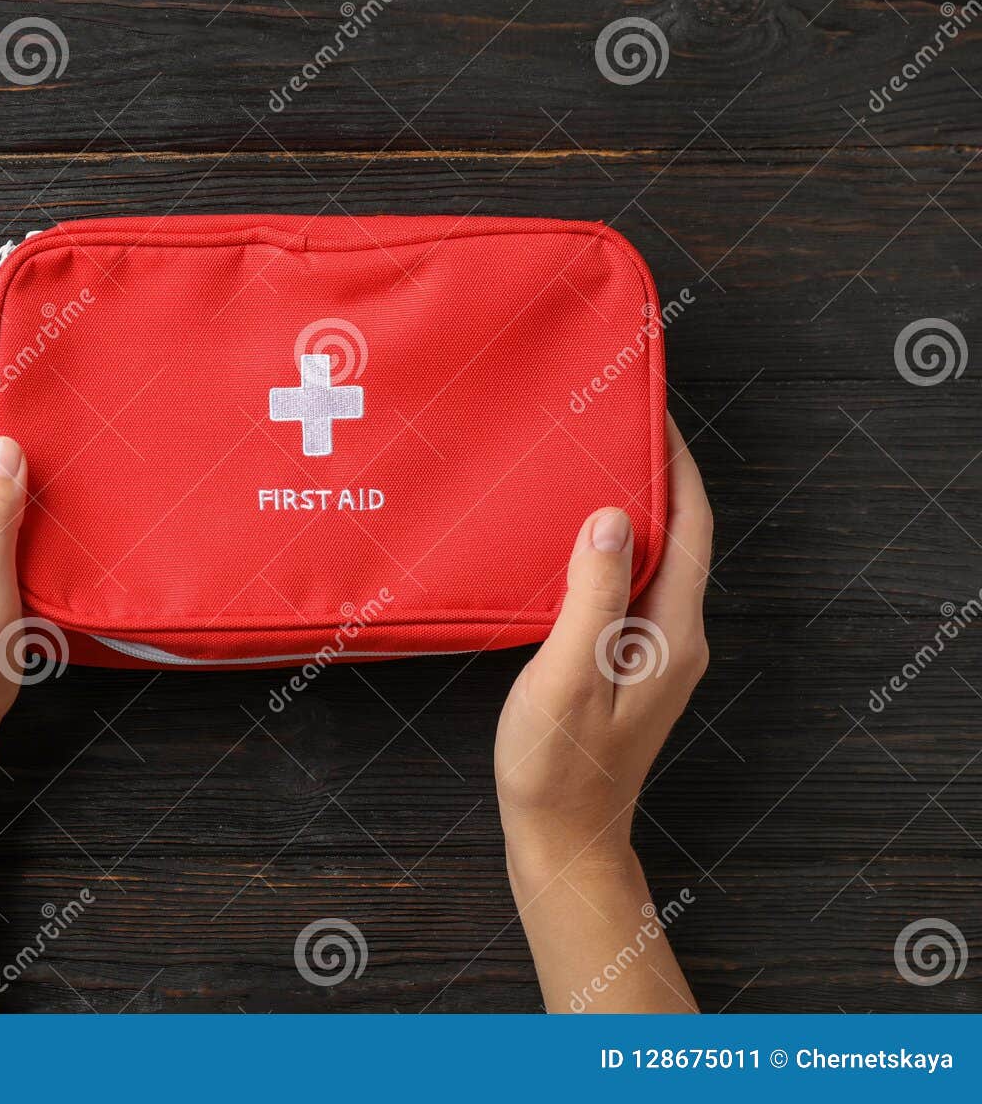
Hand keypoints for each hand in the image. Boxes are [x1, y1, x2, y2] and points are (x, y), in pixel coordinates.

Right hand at [494, 415, 713, 872]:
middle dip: (654, 475)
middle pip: (681, 536)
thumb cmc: (558, 765)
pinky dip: (612, 549)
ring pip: (656, 560)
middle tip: (611, 424)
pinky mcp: (630, 664)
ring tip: (590, 466)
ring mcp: (656, 652)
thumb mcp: (568, 675)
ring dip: (632, 511)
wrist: (563, 837)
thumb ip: (594, 594)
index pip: (690, 526)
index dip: (675, 464)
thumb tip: (613, 515)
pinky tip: (575, 541)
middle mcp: (677, 636)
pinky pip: (632, 586)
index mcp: (672, 632)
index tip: (649, 411)